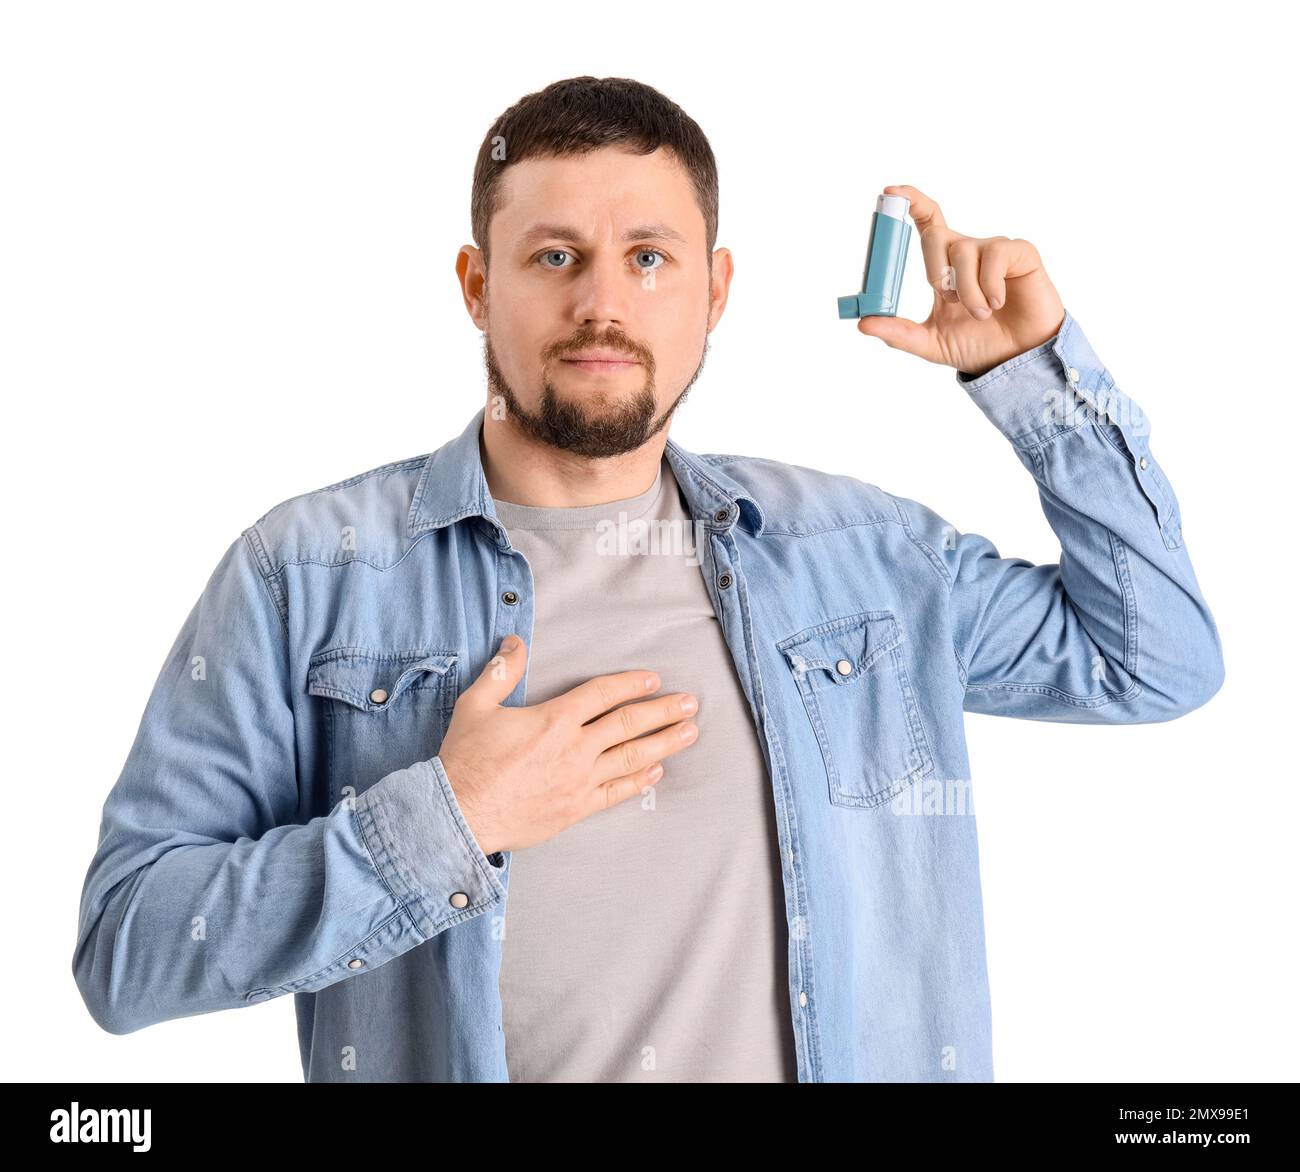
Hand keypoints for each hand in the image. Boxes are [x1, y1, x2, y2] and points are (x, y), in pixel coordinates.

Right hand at [438, 635, 700, 855]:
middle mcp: (575, 748)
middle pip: (629, 723)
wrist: (459, 814)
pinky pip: (616, 792)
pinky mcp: (576, 808)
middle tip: (691, 703)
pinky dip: (639, 780)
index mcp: (554, 719)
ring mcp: (579, 780)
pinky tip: (656, 771)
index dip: (631, 683)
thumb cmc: (465, 760)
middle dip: (664, 711)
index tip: (653, 679)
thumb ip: (500, 671)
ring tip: (690, 732)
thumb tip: (514, 642)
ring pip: (631, 757)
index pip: (603, 693)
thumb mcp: (476, 705)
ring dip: (664, 743)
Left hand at [857, 184, 1065, 378]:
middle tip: (947, 298)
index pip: (926, 220)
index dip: (910, 201)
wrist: (1015, 359)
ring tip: (980, 313)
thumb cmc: (976, 344)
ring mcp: (993, 249)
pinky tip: (998, 303)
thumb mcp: (930, 342)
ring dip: (966, 291)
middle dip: (933, 269)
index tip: (890, 191)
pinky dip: (990, 287)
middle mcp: (966, 250)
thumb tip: (863, 323)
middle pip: (936, 234)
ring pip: (963, 251)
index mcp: (943, 264)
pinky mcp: (1020, 253)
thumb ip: (898, 333)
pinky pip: (995, 256)